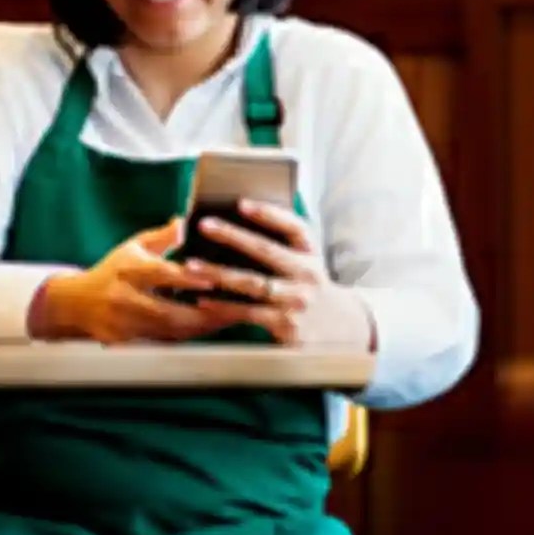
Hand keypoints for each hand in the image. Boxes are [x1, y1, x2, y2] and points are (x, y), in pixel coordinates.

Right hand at [32, 219, 244, 344]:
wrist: (76, 303)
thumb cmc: (114, 269)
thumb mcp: (134, 246)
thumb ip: (162, 237)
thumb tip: (184, 222)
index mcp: (127, 268)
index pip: (161, 274)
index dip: (188, 278)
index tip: (213, 280)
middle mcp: (123, 297)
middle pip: (168, 311)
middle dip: (202, 314)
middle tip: (233, 310)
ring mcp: (122, 323)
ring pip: (168, 331)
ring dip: (199, 328)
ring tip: (227, 321)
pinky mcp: (124, 341)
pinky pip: (162, 341)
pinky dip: (186, 336)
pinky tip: (206, 329)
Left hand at [185, 199, 372, 347]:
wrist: (342, 331)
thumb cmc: (310, 289)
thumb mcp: (308, 263)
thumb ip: (283, 245)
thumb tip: (239, 220)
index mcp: (311, 254)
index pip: (293, 227)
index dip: (268, 214)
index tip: (241, 203)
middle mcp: (306, 274)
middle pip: (266, 251)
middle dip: (233, 236)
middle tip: (204, 224)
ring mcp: (296, 301)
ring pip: (252, 284)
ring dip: (218, 273)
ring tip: (191, 265)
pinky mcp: (287, 326)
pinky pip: (248, 312)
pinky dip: (223, 306)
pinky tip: (202, 299)